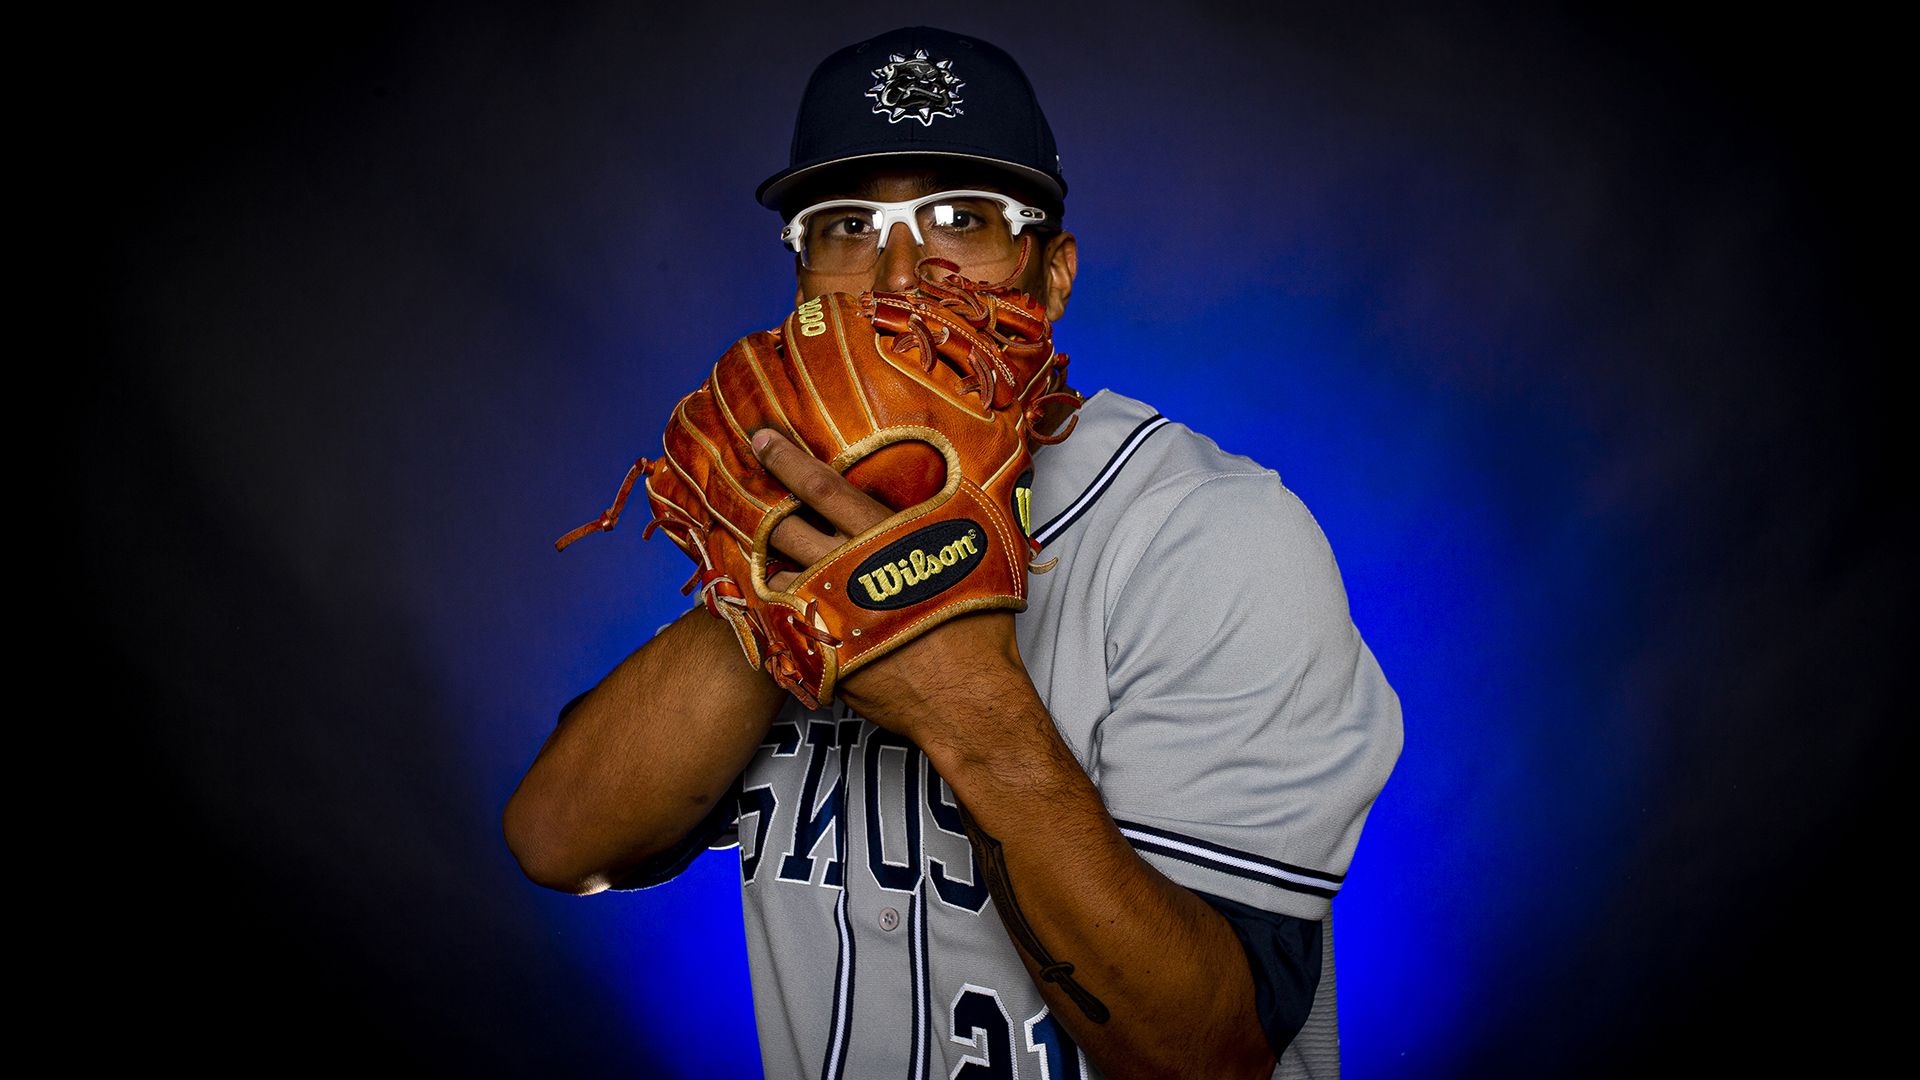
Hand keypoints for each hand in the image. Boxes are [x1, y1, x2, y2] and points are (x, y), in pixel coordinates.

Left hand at [749, 429, 1036, 747]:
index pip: (822, 486)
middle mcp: (847, 568)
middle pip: (784, 526)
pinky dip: (772, 610)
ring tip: (757, 552)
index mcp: (885, 537)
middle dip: (757, 505)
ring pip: (775, 575)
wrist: (967, 700)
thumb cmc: (980, 629)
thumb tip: (969, 482)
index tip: (761, 440)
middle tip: (738, 489)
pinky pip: (779, 623)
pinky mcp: (819, 651)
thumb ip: (958, 517)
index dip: (786, 459)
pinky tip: (770, 604)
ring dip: (766, 562)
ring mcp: (828, 612)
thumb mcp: (979, 557)